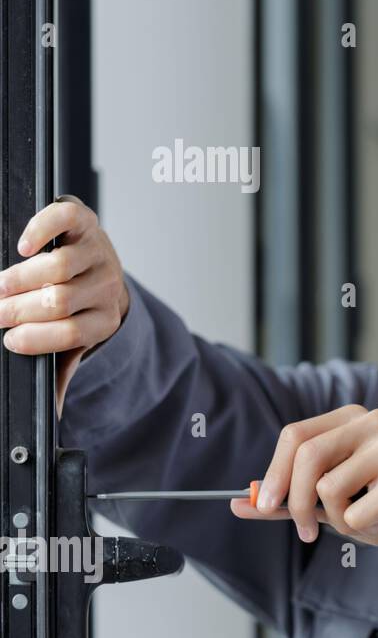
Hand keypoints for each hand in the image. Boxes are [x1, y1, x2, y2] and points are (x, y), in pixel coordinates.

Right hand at [0, 195, 130, 417]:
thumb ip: (60, 371)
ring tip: (1, 288)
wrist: (101, 269)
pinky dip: (41, 228)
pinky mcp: (85, 223)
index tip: (9, 340)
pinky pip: (66, 220)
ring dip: (20, 279)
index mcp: (104, 320)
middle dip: (17, 309)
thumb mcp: (74, 342)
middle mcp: (106, 286)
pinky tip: (23, 246)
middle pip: (59, 301)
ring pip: (58, 267)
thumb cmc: (78, 310)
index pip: (71, 334)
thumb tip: (52, 417)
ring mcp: (97, 252)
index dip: (36, 339)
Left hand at [232, 404, 377, 568]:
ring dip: (339, 519)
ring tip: (367, 518)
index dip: (273, 473)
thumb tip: (238, 502)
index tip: (265, 505)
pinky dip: (364, 530)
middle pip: (306, 456)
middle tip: (305, 532)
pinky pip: (354, 514)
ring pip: (327, 488)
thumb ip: (288, 499)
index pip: (295, 435)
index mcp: (355, 418)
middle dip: (294, 502)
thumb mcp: (332, 503)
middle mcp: (375, 422)